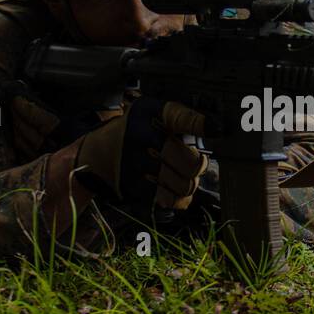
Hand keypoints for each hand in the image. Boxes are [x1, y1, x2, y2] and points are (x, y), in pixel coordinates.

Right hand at [72, 99, 207, 207]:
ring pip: (185, 184)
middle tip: (196, 163)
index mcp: (148, 113)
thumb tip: (217, 129)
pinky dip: (178, 197)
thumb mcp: (150, 114)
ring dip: (189, 183)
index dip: (201, 124)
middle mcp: (142, 137)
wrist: (95, 156)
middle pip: (190, 161)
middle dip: (198, 166)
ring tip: (182, 175)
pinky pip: (171, 200)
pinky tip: (172, 187)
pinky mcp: (135, 187)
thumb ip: (180, 119)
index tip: (218, 128)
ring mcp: (138, 164)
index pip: (180, 117)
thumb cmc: (132, 133)